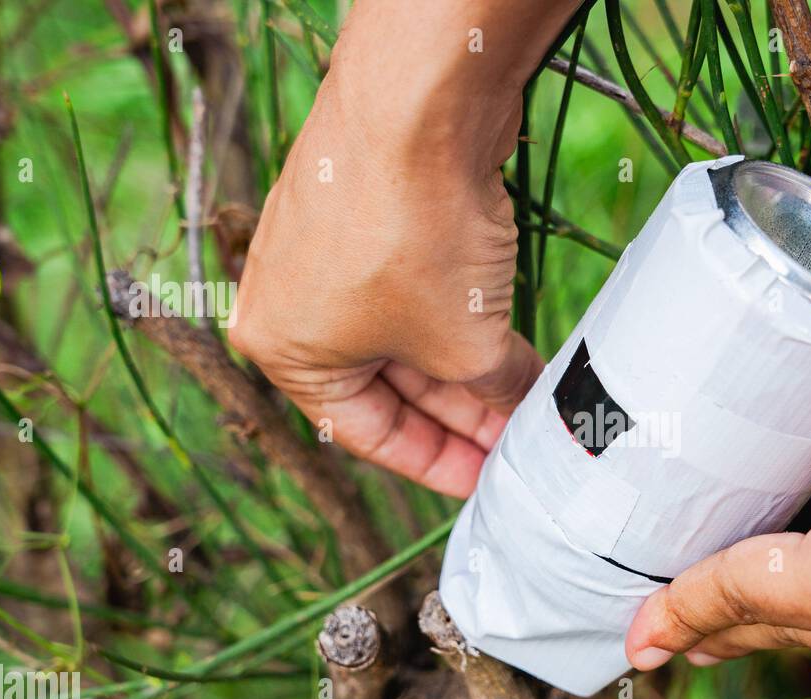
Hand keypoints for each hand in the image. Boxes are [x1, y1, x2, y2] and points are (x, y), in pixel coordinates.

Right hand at [230, 0, 579, 496]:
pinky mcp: (369, 207)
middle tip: (517, 444)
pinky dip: (464, 318)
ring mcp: (328, 248)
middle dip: (459, 415)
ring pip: (409, 333)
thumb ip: (491, 390)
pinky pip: (417, 286)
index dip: (435, 464)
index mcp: (283, 349)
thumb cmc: (413, 238)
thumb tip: (517, 403)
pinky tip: (515, 346)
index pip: (367, 433)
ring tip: (527, 399)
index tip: (486, 481)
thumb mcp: (462, 347)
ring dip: (468, 367)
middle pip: (390, 383)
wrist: (419, 107)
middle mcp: (292, 300)